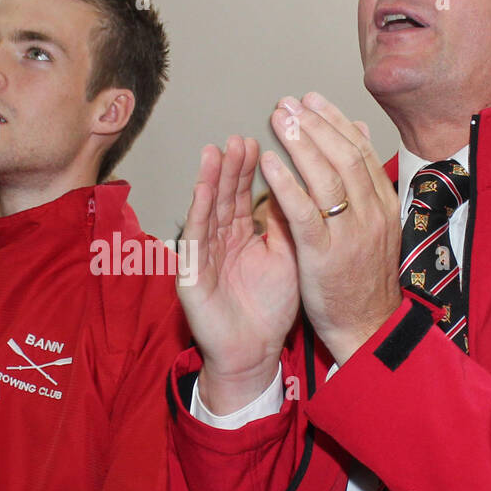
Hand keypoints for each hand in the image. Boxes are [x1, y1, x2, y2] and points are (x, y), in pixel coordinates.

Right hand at [181, 136, 300, 413]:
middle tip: (240, 138)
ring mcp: (204, 256)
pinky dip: (198, 213)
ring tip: (217, 151)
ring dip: (211, 181)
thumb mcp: (286, 257)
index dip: (251, 167)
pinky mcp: (192, 275)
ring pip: (207, 211)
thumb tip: (297, 184)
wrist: (254, 352)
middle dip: (232, 166)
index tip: (260, 140)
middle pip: (225, 196)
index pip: (245, 193)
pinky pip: (196, 240)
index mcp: (242, 235)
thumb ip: (287, 223)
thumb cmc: (269, 309)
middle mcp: (220, 240)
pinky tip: (202, 190)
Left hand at [263, 93, 400, 364]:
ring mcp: (350, 234)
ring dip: (300, 144)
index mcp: (384, 205)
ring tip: (278, 120)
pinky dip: (285, 184)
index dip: (335, 122)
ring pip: (327, 177)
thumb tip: (361, 135)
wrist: (367, 327)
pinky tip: (267, 164)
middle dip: (315, 124)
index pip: (361, 152)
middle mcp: (372, 214)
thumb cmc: (364, 279)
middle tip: (288, 102)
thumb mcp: (375, 227)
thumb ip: (366, 183)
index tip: (312, 100)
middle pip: (345, 156)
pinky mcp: (325, 254)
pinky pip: (304, 212)